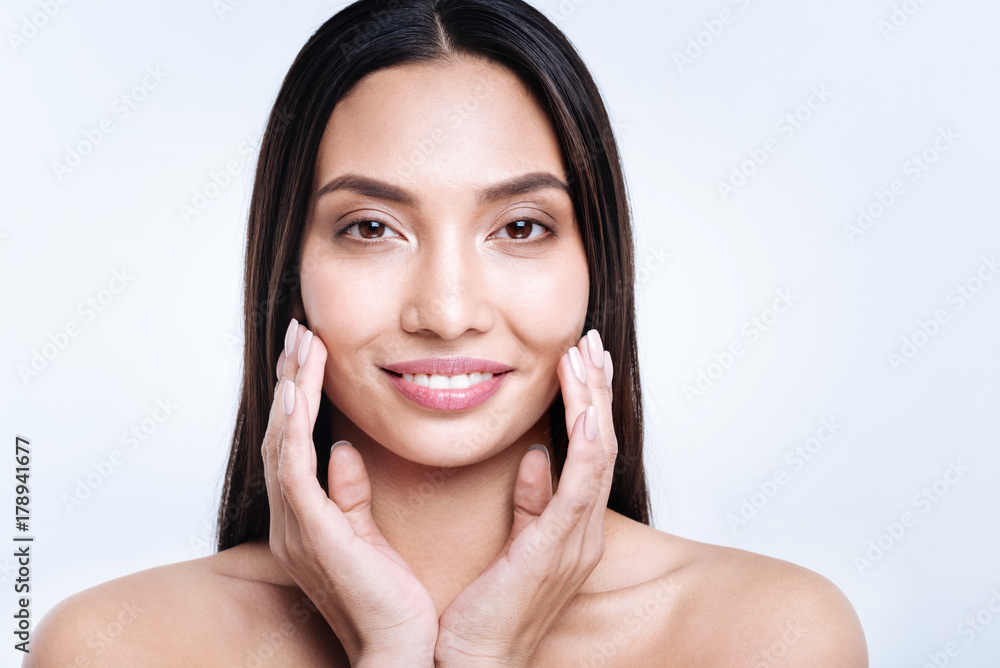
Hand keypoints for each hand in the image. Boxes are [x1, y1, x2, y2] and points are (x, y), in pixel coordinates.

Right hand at [262, 319, 437, 665]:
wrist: (400, 650)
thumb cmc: (390, 601)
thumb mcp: (367, 536)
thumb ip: (349, 494)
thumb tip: (343, 449)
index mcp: (305, 519)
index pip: (296, 442)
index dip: (301, 395)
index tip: (313, 354)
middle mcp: (291, 519)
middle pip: (282, 433)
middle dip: (292, 379)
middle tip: (302, 332)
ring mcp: (296, 526)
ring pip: (282, 441)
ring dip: (293, 388)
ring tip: (303, 343)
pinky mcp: (311, 533)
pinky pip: (293, 468)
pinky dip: (293, 426)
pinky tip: (300, 389)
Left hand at [434, 329, 616, 666]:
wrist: (473, 663)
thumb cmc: (486, 610)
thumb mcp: (514, 544)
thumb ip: (530, 502)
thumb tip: (535, 458)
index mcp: (571, 526)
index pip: (588, 451)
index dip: (587, 402)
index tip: (578, 361)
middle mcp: (584, 529)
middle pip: (601, 442)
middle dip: (596, 388)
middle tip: (588, 342)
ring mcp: (576, 538)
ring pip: (598, 452)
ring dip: (592, 399)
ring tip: (584, 354)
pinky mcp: (556, 547)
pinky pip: (581, 484)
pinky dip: (587, 441)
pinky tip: (585, 406)